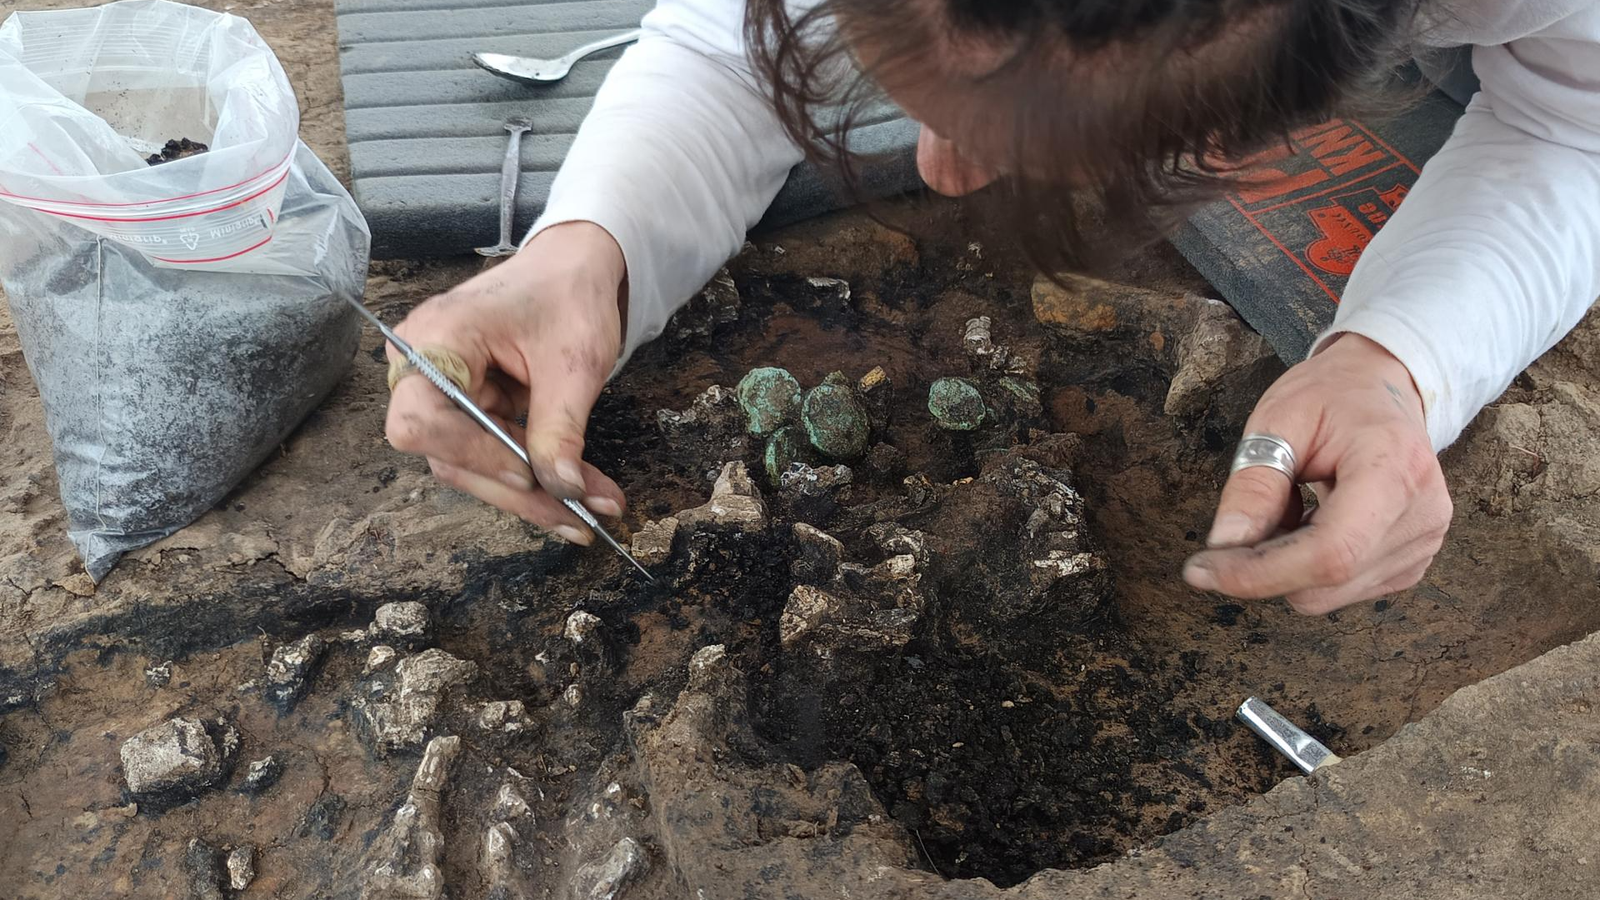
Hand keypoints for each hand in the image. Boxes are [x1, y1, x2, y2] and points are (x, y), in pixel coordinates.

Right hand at [383, 222, 628, 544]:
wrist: (573, 269)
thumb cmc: (568, 294)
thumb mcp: (573, 362)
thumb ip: (560, 428)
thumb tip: (562, 489)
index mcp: (436, 337)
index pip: (422, 420)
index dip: (473, 454)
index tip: (530, 473)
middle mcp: (423, 365)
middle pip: (448, 454)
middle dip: (518, 490)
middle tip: (580, 516)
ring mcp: (440, 389)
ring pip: (471, 466)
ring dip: (532, 493)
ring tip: (591, 507)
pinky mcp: (464, 407)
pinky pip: (489, 455)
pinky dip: (534, 476)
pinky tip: (575, 493)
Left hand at [1182, 334, 1452, 614]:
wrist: (1383, 389)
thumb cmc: (1331, 397)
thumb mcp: (1278, 421)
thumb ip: (1253, 484)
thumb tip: (1225, 545)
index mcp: (1395, 468)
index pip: (1330, 553)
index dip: (1261, 573)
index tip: (1204, 569)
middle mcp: (1421, 515)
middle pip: (1325, 581)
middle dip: (1263, 565)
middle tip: (1244, 517)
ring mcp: (1422, 544)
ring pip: (1326, 594)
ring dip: (1285, 564)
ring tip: (1291, 505)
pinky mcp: (1411, 563)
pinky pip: (1340, 589)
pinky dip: (1307, 566)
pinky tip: (1312, 520)